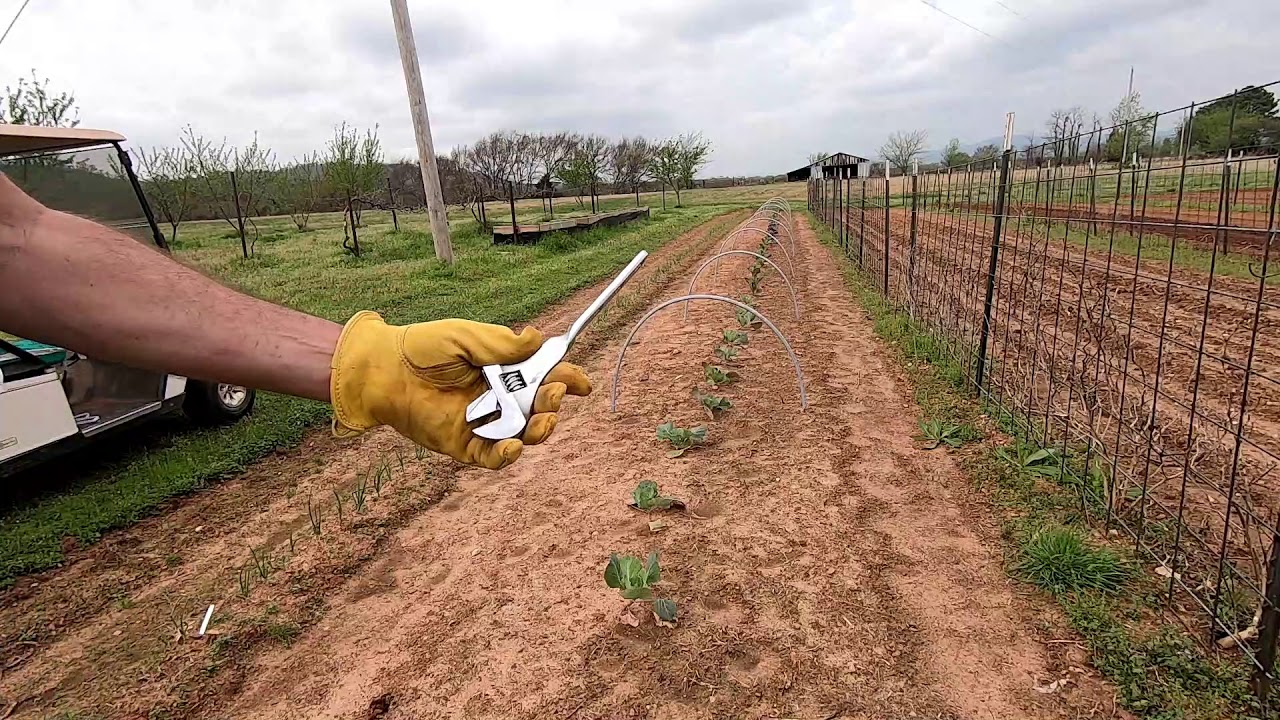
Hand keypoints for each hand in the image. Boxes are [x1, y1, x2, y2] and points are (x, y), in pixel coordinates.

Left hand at [329, 312, 590, 468]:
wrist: (383, 370)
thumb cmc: (423, 347)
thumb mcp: (466, 337)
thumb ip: (501, 344)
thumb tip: (537, 338)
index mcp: (502, 370)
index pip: (543, 376)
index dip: (566, 380)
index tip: (581, 384)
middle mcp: (497, 397)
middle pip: (539, 408)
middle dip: (553, 403)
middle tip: (551, 393)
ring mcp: (482, 422)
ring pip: (523, 435)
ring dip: (539, 430)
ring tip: (541, 421)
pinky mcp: (463, 444)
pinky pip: (491, 456)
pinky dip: (506, 455)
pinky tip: (513, 445)